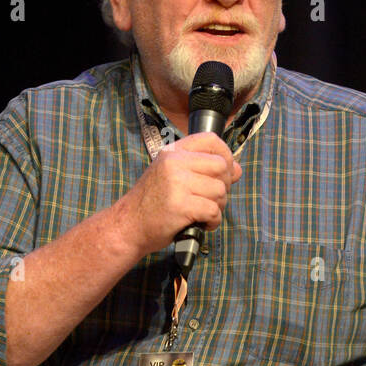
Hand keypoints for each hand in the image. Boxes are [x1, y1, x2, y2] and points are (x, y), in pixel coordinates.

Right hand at [117, 132, 241, 257]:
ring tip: (204, 213)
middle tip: (212, 199)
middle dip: (224, 186)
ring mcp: (176, 183)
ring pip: (220, 190)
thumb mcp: (173, 177)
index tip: (225, 171)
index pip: (211, 140)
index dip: (226, 155)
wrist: (128, 226)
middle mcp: (174, 163)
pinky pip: (213, 210)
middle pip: (221, 167)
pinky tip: (202, 224)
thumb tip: (237, 169)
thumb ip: (203, 170)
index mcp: (173, 152)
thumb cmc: (152, 203)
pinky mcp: (180, 206)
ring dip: (218, 206)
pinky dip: (213, 221)